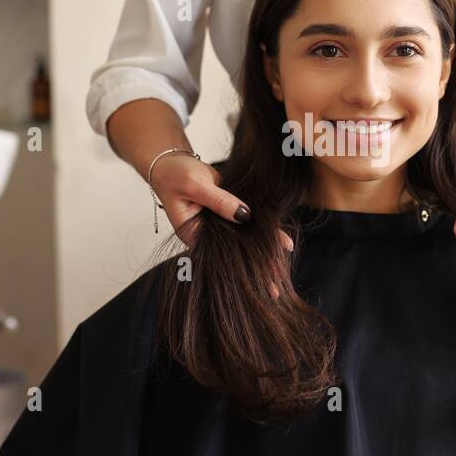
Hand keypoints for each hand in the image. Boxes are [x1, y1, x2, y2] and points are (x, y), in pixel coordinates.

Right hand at [148, 156, 293, 289]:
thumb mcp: (195, 186)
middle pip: (234, 254)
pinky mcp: (228, 211)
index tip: (259, 279)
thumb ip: (219, 200)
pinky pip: (248, 223)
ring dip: (265, 253)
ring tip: (284, 272)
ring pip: (245, 240)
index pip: (220, 256)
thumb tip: (245, 215)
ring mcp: (219, 225)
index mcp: (194, 235)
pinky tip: (283, 242)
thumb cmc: (175, 175)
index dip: (240, 269)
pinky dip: (265, 230)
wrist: (172, 164)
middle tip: (275, 292)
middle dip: (256, 271)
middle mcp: (208, 235)